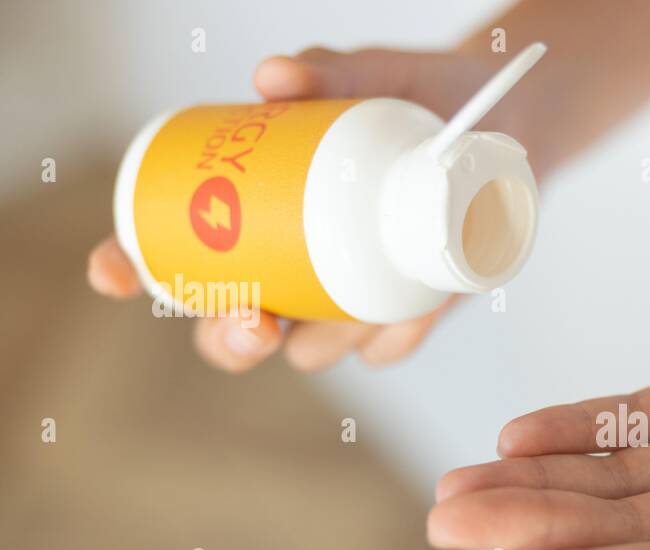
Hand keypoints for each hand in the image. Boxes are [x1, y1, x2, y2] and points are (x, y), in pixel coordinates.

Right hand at [87, 47, 502, 372]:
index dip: (135, 268)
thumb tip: (272, 79)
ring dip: (326, 337)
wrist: (507, 125)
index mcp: (259, 218)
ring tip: (365, 300)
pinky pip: (386, 350)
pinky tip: (416, 309)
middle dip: (233, 341)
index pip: (174, 255)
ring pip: (314, 351)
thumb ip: (325, 75)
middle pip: (235, 332)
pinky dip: (395, 335)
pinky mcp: (406, 318)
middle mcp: (295, 270)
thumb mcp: (374, 78)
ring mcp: (348, 301)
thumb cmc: (417, 98)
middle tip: (256, 317)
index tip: (118, 271)